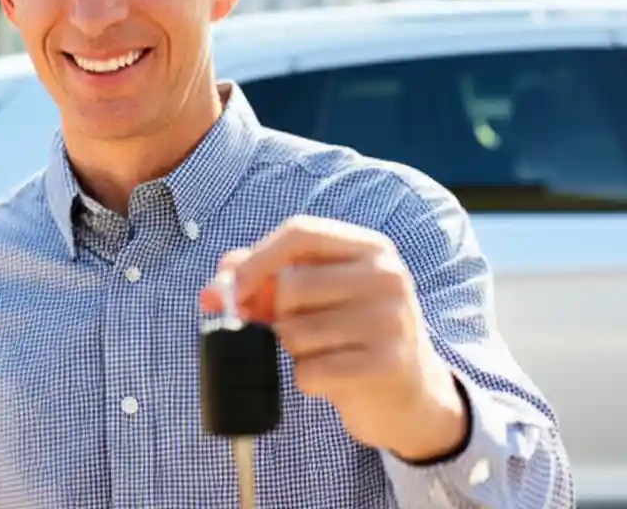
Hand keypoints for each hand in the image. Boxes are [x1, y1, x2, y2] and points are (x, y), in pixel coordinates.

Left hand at [199, 215, 467, 461]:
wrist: (410, 393)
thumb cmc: (353, 334)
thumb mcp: (319, 295)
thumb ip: (266, 280)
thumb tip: (215, 287)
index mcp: (370, 248)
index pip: (300, 233)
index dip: (257, 259)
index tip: (230, 288)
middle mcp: (387, 276)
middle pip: (292, 286)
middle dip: (277, 315)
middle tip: (292, 330)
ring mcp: (391, 320)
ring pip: (296, 332)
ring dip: (293, 350)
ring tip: (321, 352)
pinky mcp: (387, 364)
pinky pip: (312, 371)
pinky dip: (308, 378)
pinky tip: (331, 376)